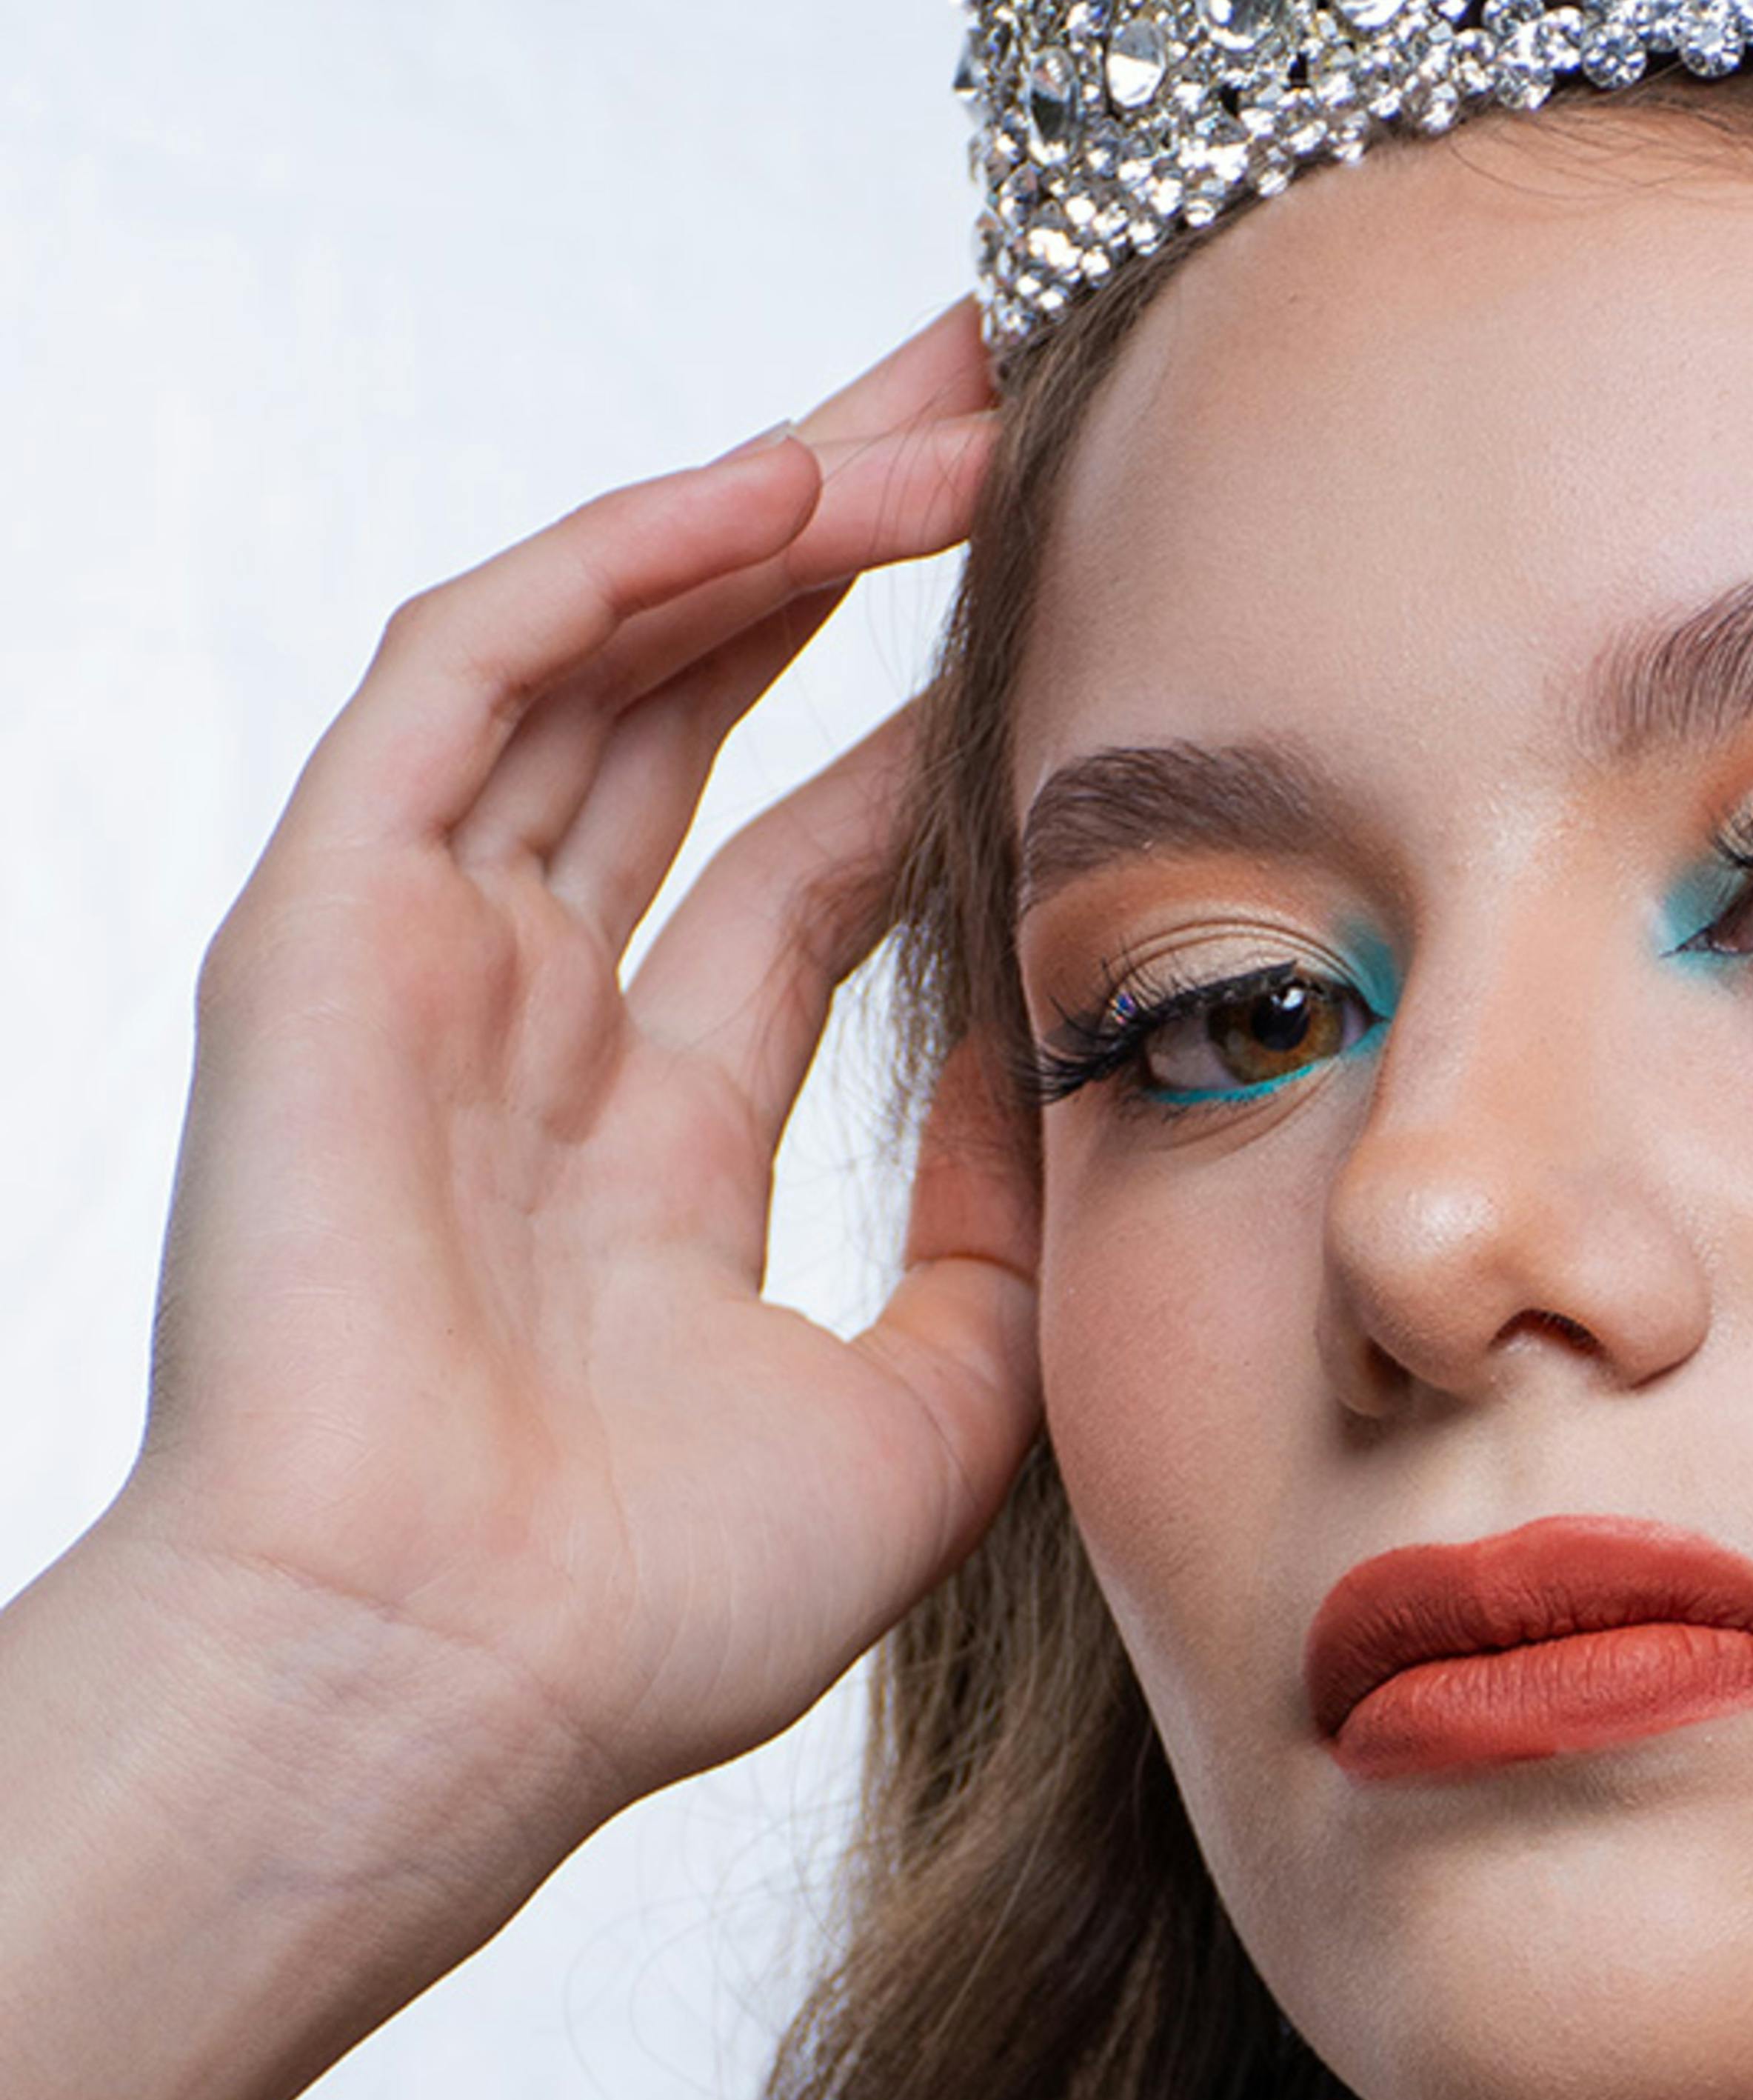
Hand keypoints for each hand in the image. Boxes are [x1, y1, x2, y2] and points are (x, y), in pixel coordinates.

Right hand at [102, 306, 1036, 1864]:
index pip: (802, 872)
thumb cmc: (651, 1615)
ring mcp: (420, 973)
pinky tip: (773, 494)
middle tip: (1007, 411)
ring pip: (595, 663)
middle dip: (851, 558)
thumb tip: (1082, 1037)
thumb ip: (1002, 1219)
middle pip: (701, 721)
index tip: (1069, 629)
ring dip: (761, 517)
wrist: (449, 1690)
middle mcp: (531, 1036)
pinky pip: (465, 683)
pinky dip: (611, 568)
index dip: (926, 729)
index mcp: (648, 1151)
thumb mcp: (927, 1407)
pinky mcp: (324, 930)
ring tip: (941, 409)